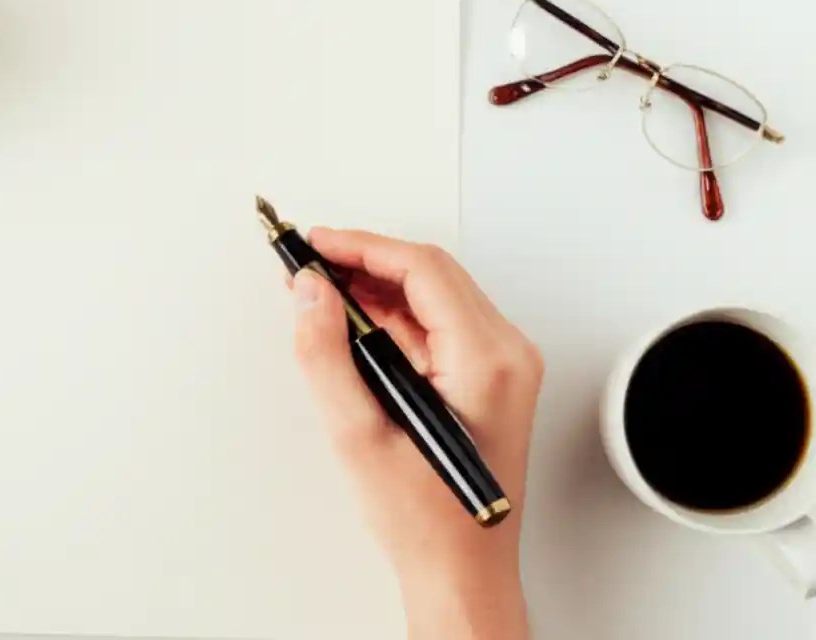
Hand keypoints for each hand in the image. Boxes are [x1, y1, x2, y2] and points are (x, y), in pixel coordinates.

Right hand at [290, 229, 541, 639]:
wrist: (462, 572)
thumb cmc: (427, 522)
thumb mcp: (358, 437)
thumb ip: (327, 356)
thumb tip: (309, 293)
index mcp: (487, 362)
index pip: (423, 269)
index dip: (361, 247)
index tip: (315, 245)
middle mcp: (506, 355)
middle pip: (431, 274)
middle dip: (364, 262)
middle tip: (309, 267)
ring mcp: (503, 366)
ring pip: (433, 296)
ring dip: (376, 288)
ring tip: (320, 295)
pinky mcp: (488, 378)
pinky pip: (438, 325)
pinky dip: (392, 317)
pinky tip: (352, 326)